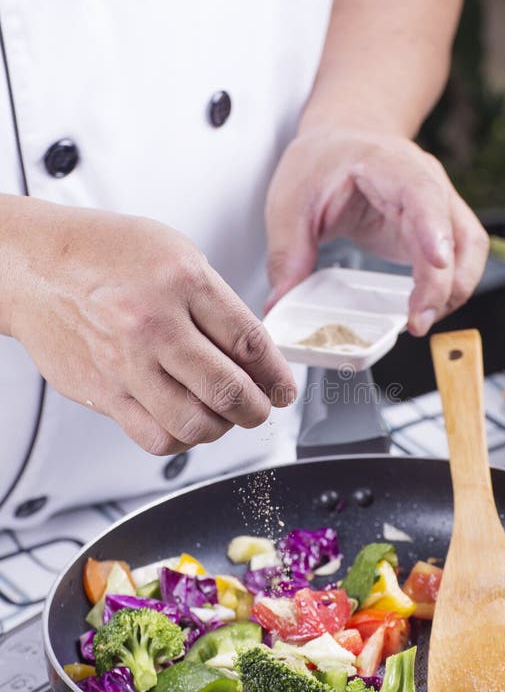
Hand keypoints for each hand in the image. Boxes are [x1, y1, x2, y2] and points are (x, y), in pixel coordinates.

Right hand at [4, 198, 295, 453]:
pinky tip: (186, 423)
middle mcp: (154, 323)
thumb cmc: (102, 254)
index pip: (250, 341)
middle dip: (258, 409)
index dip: (277, 374)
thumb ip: (216, 302)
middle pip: (228, 390)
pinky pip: (156, 437)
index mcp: (182, 280)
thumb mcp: (174, 251)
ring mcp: (126, 363)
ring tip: (223, 416)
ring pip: (196, 424)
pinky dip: (182, 440)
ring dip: (222, 429)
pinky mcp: (104, 393)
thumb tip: (252, 354)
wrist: (33, 266)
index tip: (284, 388)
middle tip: (262, 408)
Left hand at [265, 128, 488, 334]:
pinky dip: (447, 289)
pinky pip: (458, 261)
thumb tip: (281, 302)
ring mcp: (437, 206)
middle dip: (444, 282)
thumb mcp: (290, 202)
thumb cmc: (322, 161)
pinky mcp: (436, 230)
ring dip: (454, 290)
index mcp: (389, 164)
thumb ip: (287, 253)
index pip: (422, 193)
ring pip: (469, 249)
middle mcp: (426, 182)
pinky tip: (423, 309)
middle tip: (418, 320)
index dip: (434, 228)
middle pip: (456, 232)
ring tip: (421, 320)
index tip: (437, 262)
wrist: (342, 139)